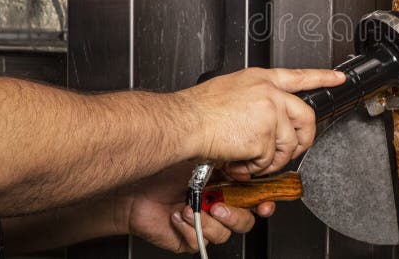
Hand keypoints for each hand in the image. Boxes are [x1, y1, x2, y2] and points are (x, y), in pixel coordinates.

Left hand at [118, 163, 274, 252]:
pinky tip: (177, 215)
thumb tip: (249, 164)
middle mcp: (219, 203)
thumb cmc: (163, 167)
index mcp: (228, 183)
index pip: (255, 195)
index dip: (264, 201)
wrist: (132, 189)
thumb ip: (230, 161)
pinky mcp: (190, 237)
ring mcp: (205, 222)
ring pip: (225, 233)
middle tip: (221, 207)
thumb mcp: (204, 157)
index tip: (265, 204)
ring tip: (190, 207)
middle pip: (246, 219)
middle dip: (237, 216)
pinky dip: (189, 228)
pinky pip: (202, 240)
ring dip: (208, 221)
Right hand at [183, 67, 344, 177]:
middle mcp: (270, 93)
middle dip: (302, 140)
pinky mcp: (264, 135)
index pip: (300, 76)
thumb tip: (266, 114)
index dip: (322, 78)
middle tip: (290, 152)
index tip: (338, 79)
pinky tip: (238, 162)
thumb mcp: (231, 89)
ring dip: (270, 160)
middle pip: (306, 116)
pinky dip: (253, 168)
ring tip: (248, 160)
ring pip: (287, 145)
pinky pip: (269, 160)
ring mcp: (270, 113)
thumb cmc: (197, 110)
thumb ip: (255, 97)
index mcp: (261, 79)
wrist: (182, 122)